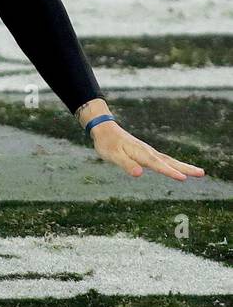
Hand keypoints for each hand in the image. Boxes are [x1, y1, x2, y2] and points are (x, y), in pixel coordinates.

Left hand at [90, 121, 205, 180]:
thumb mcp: (112, 155)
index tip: (183, 178)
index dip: (169, 172)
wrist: (104, 128)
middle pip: (169, 161)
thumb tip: (139, 174)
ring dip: (183, 166)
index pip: (157, 164)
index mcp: (141, 153)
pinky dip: (173, 164)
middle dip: (185, 168)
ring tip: (198, 172)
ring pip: (169, 160)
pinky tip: (178, 169)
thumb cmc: (107, 143)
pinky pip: (163, 160)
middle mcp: (148, 151)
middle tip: (202, 173)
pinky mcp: (146, 152)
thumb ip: (126, 164)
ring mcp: (148, 151)